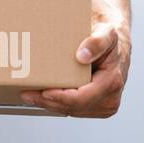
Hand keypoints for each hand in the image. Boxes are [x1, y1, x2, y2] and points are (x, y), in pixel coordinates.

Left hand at [22, 0, 129, 116]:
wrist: (117, 42)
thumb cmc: (110, 36)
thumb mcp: (106, 32)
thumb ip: (97, 42)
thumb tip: (82, 56)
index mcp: (112, 82)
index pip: (82, 98)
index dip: (60, 97)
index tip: (42, 92)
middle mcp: (110, 98)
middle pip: (73, 107)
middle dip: (48, 102)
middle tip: (26, 94)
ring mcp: (103, 104)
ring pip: (71, 111)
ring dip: (50, 105)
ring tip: (29, 95)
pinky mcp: (95, 105)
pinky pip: (73, 109)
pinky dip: (56, 103)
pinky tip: (41, 95)